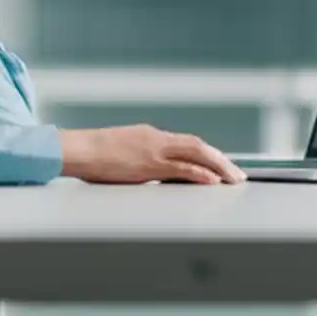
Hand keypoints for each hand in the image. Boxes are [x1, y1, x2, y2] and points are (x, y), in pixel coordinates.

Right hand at [59, 124, 246, 184]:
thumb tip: (148, 169)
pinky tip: (213, 181)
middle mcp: (157, 139)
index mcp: (151, 135)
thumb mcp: (121, 150)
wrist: (79, 149)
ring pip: (196, 153)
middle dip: (220, 160)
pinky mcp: (150, 164)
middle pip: (198, 145)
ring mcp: (155, 150)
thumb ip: (140, 156)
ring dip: (218, 166)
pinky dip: (201, 173)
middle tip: (237, 174)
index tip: (221, 165)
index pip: (187, 143)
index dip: (207, 154)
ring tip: (233, 178)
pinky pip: (182, 168)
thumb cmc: (93, 153)